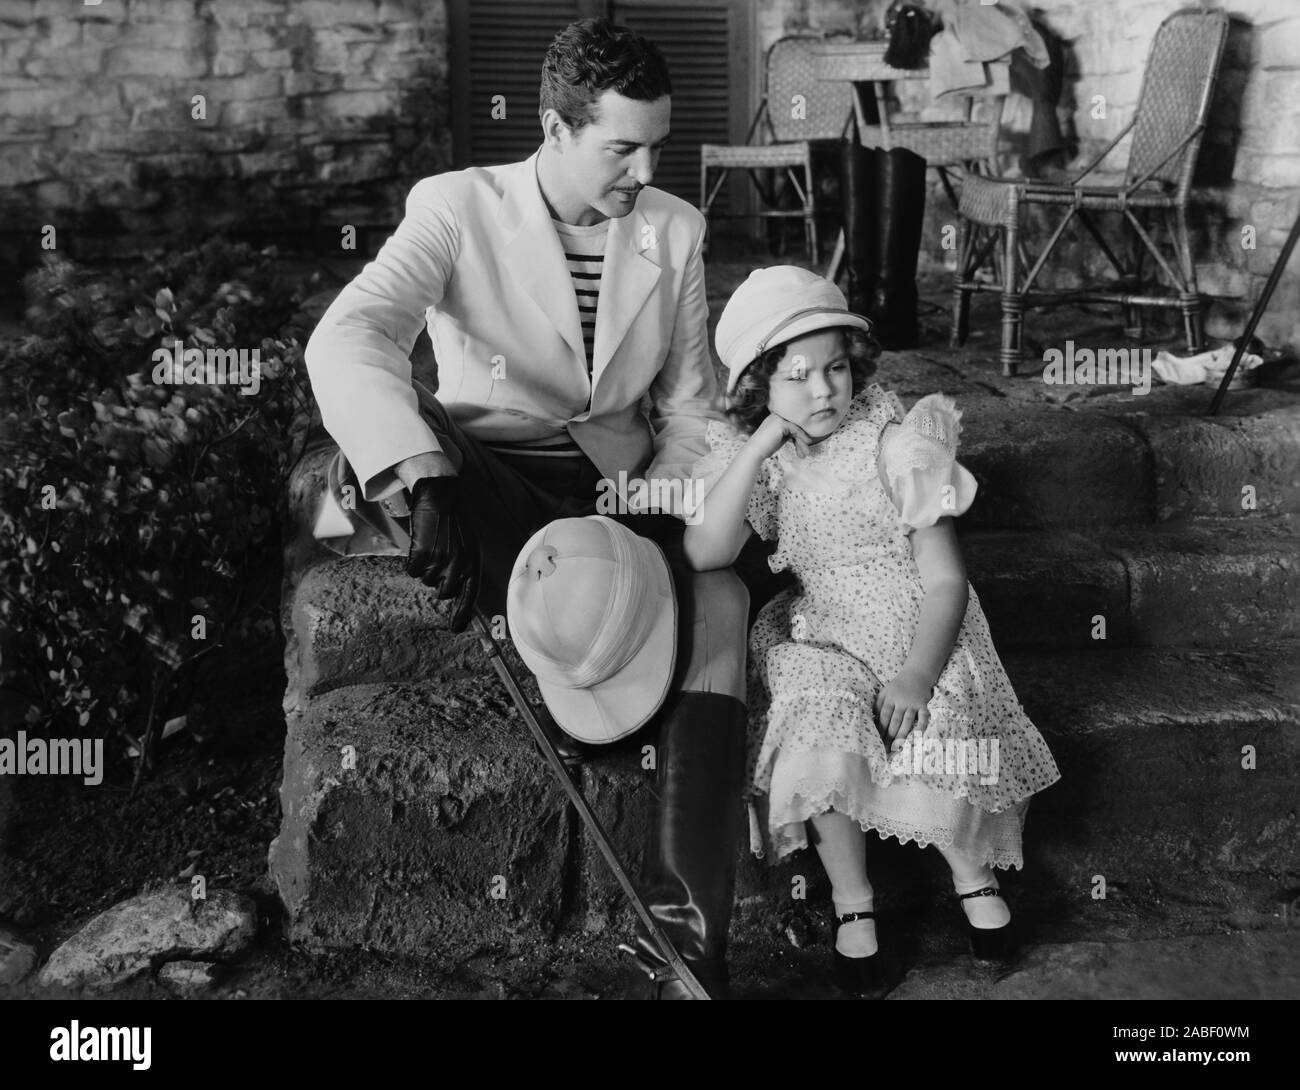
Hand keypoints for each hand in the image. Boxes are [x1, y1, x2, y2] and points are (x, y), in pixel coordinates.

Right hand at [405, 476, 480, 631]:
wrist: (441, 495)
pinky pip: (411, 571)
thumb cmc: (455, 521)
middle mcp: (459, 565)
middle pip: (443, 592)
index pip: (470, 597)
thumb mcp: (470, 545)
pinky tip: (419, 544)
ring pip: (425, 581)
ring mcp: (440, 560)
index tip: (455, 629)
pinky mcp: (421, 554)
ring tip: (432, 545)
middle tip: (438, 560)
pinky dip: (411, 561)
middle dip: (437, 582)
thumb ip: (466, 568)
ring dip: (425, 567)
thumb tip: (455, 591)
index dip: (462, 615)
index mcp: (474, 563)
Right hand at [749, 410, 815, 459]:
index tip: (803, 448)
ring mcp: (779, 418)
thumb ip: (789, 434)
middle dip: (802, 439)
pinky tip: (804, 447)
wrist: (755, 451)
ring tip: (806, 453)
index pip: (793, 424)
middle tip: (806, 452)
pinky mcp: (781, 423)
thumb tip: (804, 436)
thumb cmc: (765, 448)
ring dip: (803, 442)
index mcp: (776, 417)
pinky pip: (796, 431)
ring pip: (797, 429)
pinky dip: (801, 440)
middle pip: (796, 425)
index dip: (800, 436)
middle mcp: (777, 415)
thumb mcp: (780, 438)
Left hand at [874, 667, 932, 749]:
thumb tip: (871, 720)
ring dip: (902, 735)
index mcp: (888, 698)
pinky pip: (923, 717)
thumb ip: (878, 705)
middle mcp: (900, 701)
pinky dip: (921, 726)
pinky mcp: (923, 704)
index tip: (877, 741)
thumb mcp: (884, 692)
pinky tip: (918, 736)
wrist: (916, 674)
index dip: (880, 730)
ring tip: (897, 747)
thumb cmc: (898, 686)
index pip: (883, 717)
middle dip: (889, 736)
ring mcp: (912, 703)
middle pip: (894, 721)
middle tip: (886, 749)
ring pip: (906, 721)